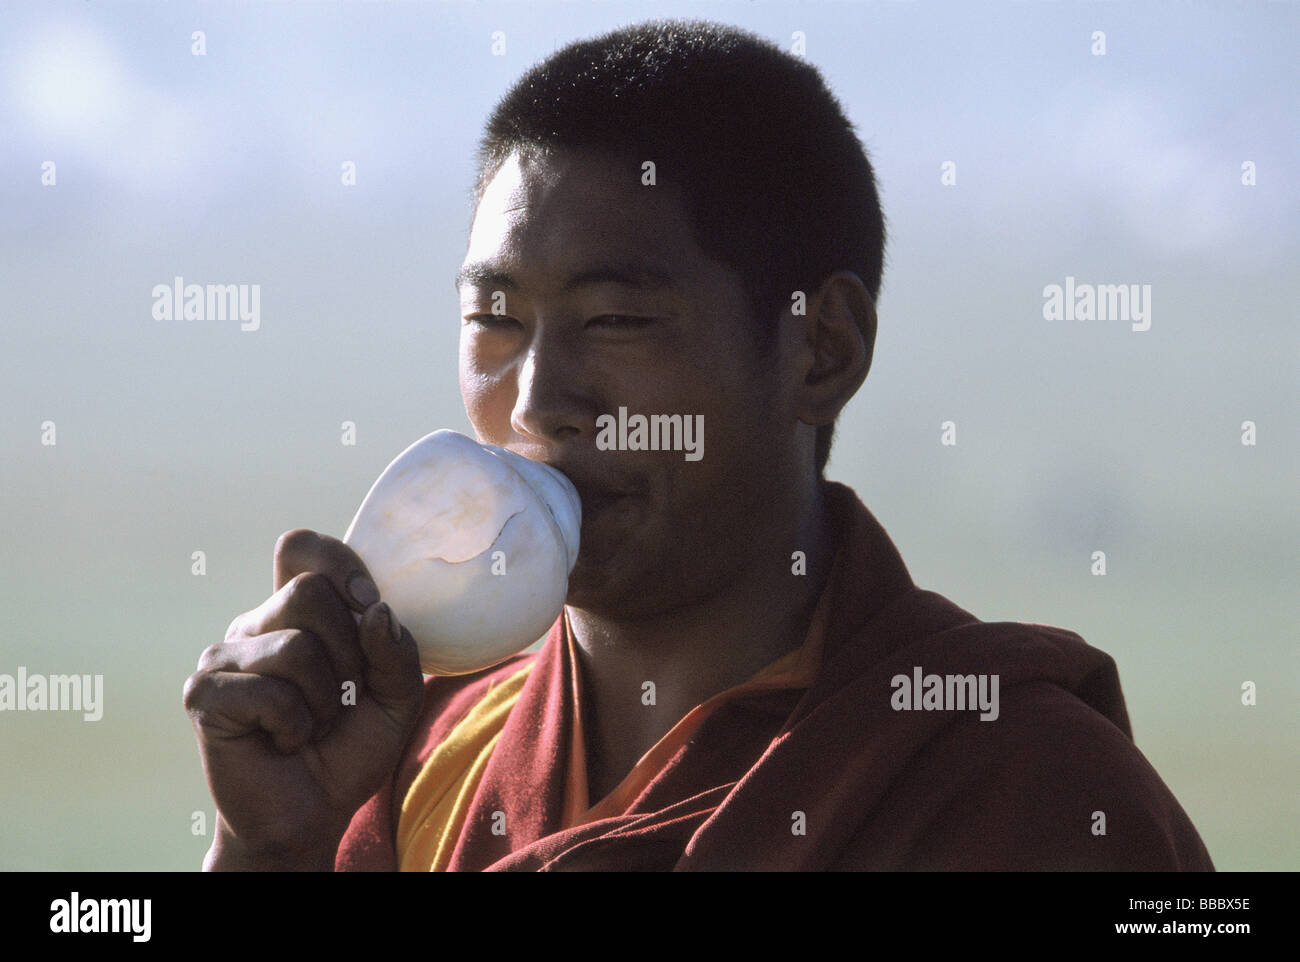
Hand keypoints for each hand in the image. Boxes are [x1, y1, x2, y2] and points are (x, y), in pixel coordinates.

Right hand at [182, 529, 424, 869]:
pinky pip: (268, 691)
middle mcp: (256, 623)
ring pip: (294, 646)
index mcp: (297, 611)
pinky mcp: (205, 694)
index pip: (301, 548)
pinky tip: (285, 741)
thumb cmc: (350, 747)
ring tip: (314, 724)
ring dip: (325, 699)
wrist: (313, 813)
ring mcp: (224, 656)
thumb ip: (398, 652)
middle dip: (348, 650)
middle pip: (308, 591)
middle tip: (345, 694)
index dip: (339, 564)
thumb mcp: (397, 698)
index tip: (368, 604)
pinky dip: (294, 724)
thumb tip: (376, 611)